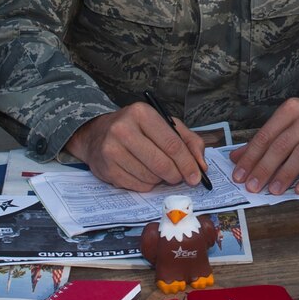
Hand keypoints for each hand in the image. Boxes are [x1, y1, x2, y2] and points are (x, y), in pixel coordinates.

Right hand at [65, 104, 205, 191]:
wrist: (97, 135)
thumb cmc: (137, 129)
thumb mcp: (164, 125)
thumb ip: (188, 141)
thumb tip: (201, 166)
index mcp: (141, 113)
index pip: (172, 143)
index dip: (188, 163)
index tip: (197, 176)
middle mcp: (123, 129)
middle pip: (161, 163)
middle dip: (176, 175)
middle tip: (179, 178)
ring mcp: (112, 150)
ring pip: (150, 177)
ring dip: (160, 179)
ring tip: (156, 170)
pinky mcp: (106, 169)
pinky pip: (138, 186)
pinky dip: (147, 184)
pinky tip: (143, 173)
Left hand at [232, 97, 298, 194]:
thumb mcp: (290, 122)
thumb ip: (265, 139)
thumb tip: (236, 157)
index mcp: (292, 109)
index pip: (266, 135)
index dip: (251, 156)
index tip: (238, 174)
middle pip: (281, 144)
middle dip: (264, 167)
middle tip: (251, 186)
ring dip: (285, 173)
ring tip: (272, 191)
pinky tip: (298, 190)